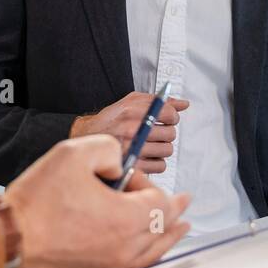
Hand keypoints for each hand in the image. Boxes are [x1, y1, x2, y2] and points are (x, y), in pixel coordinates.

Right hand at [2, 135, 190, 267]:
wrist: (7, 239)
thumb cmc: (37, 198)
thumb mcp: (74, 152)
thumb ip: (109, 149)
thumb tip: (120, 163)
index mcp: (127, 218)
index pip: (160, 200)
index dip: (147, 182)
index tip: (128, 174)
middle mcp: (126, 247)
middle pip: (163, 229)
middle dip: (172, 212)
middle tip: (185, 203)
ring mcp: (112, 265)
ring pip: (153, 252)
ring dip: (167, 236)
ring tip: (179, 228)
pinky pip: (134, 264)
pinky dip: (148, 252)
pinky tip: (148, 247)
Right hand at [70, 91, 189, 173]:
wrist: (84, 140)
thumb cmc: (109, 121)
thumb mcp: (129, 102)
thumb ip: (158, 101)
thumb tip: (184, 104)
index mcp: (131, 110)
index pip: (169, 113)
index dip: (172, 117)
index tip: (166, 119)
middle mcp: (130, 129)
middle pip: (170, 134)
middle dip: (166, 133)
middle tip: (156, 133)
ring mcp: (130, 149)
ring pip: (167, 151)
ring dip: (161, 149)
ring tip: (149, 145)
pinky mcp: (131, 166)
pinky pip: (160, 166)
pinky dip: (156, 163)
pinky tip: (146, 156)